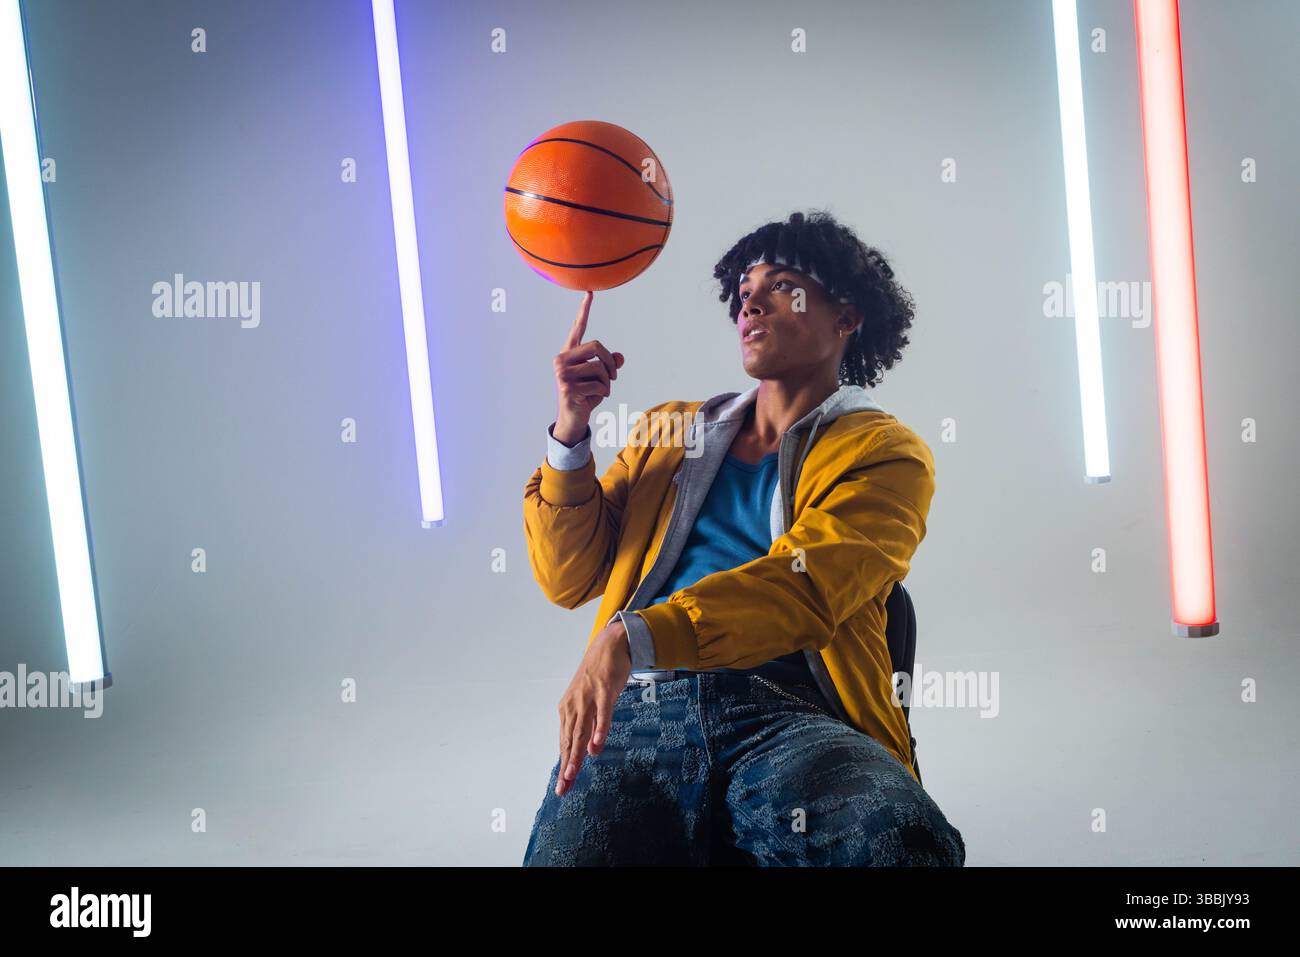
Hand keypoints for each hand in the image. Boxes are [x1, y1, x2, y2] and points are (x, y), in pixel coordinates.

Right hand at [552, 291, 623, 443]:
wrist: (572, 420)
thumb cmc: (586, 396)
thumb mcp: (601, 379)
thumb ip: (610, 365)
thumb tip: (620, 357)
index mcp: (568, 353)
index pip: (578, 329)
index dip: (584, 311)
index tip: (590, 293)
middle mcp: (562, 360)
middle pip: (597, 346)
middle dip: (610, 363)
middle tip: (613, 377)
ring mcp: (562, 374)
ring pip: (600, 367)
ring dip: (608, 382)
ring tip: (602, 391)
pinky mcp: (568, 387)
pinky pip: (599, 384)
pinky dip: (604, 393)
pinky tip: (592, 399)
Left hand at [554, 617, 631, 796]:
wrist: (609, 645)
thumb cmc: (599, 676)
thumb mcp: (591, 702)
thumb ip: (588, 724)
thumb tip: (587, 749)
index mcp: (569, 709)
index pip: (566, 743)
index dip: (564, 765)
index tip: (562, 787)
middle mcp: (574, 705)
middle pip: (570, 740)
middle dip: (567, 766)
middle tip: (564, 788)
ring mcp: (589, 698)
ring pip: (582, 730)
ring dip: (577, 753)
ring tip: (573, 773)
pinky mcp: (604, 690)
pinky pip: (602, 714)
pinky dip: (599, 730)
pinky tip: (596, 746)